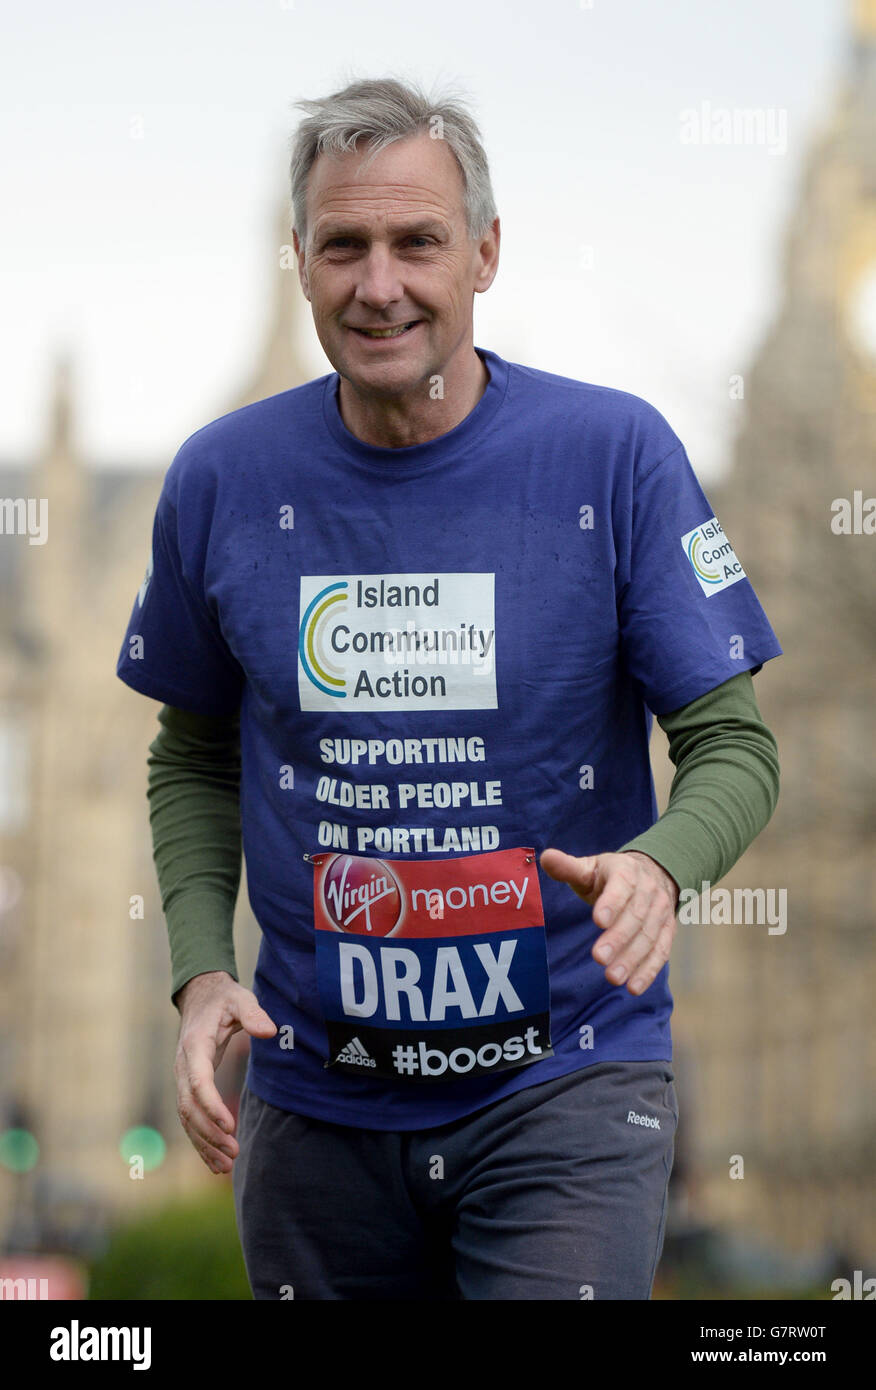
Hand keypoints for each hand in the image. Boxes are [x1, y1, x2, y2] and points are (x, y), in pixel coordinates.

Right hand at [174, 971, 276, 1173]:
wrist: (201, 997)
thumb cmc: (223, 999)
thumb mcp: (240, 999)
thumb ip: (253, 1014)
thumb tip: (269, 1031)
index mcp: (195, 1046)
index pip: (199, 1081)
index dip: (212, 1105)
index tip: (229, 1125)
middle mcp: (183, 1066)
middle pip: (190, 1106)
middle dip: (209, 1132)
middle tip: (233, 1152)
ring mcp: (183, 1078)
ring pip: (187, 1118)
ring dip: (204, 1142)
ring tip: (225, 1166)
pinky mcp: (189, 1086)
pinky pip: (190, 1118)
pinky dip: (200, 1140)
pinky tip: (214, 1161)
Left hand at [539, 848, 678, 995]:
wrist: (650, 874)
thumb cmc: (608, 876)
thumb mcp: (589, 868)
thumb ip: (568, 867)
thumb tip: (545, 858)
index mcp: (627, 871)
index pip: (621, 886)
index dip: (611, 903)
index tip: (598, 921)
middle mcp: (648, 891)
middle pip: (635, 916)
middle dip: (618, 938)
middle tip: (599, 958)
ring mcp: (660, 912)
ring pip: (649, 936)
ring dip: (632, 959)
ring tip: (613, 977)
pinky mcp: (666, 931)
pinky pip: (660, 952)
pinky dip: (649, 970)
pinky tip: (633, 987)